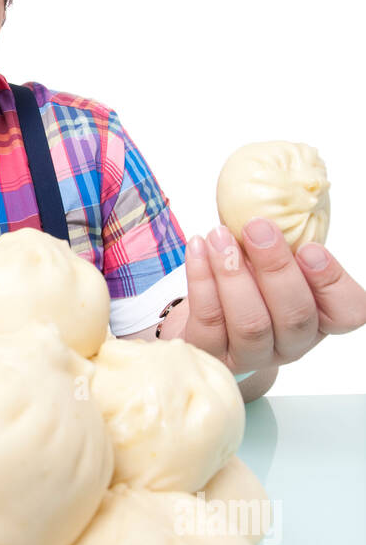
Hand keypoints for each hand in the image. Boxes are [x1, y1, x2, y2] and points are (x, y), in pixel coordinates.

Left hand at [180, 218, 365, 372]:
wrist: (206, 318)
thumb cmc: (250, 280)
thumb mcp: (273, 258)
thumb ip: (284, 237)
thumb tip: (274, 189)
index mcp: (319, 317)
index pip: (347, 312)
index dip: (332, 282)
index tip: (310, 248)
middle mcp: (292, 342)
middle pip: (294, 315)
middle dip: (276, 268)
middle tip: (257, 228)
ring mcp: (252, 355)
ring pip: (250, 323)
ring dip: (233, 274)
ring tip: (218, 236)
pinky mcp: (212, 354)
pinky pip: (208, 322)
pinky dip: (201, 281)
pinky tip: (198, 249)